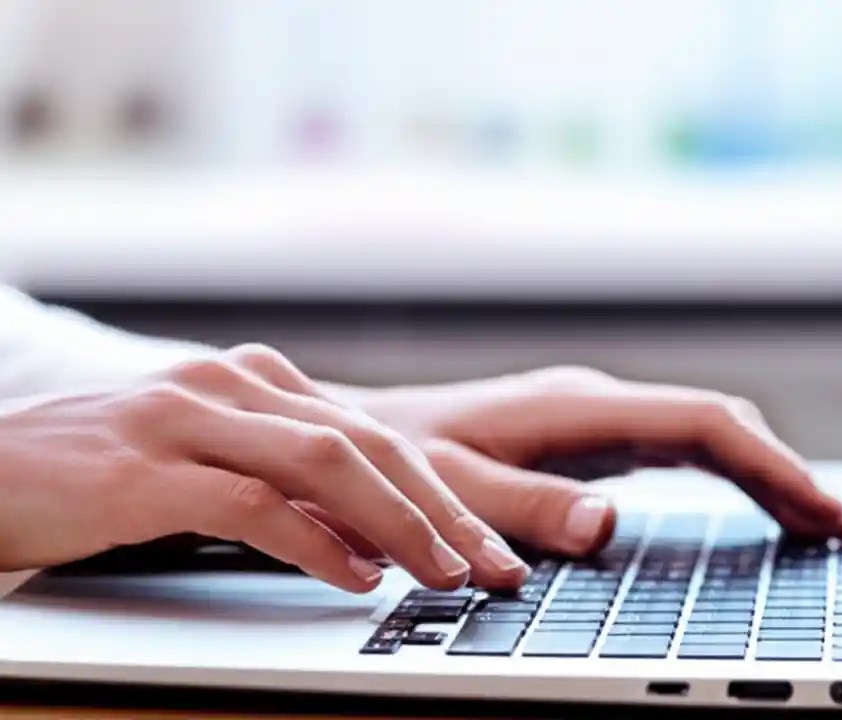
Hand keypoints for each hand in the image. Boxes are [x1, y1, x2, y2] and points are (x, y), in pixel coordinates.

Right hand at [0, 345, 530, 592]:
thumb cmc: (96, 474)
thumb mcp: (204, 466)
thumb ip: (283, 488)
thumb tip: (370, 542)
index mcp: (255, 379)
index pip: (374, 434)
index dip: (441, 492)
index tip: (489, 543)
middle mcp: (231, 383)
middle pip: (369, 443)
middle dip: (441, 509)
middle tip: (491, 565)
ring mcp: (187, 416)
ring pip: (327, 462)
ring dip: (398, 522)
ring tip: (442, 572)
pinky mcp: (144, 466)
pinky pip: (252, 503)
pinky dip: (315, 542)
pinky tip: (353, 577)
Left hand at [346, 366, 841, 556]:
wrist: (345, 435)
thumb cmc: (389, 466)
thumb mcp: (445, 489)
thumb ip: (520, 506)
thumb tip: (607, 523)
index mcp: (576, 408)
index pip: (705, 428)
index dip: (776, 469)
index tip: (831, 513)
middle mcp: (596, 403)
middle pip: (723, 426)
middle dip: (792, 474)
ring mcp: (594, 416)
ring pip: (709, 434)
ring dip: (769, 473)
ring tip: (825, 522)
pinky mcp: (587, 436)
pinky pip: (682, 449)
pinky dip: (732, 474)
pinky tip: (752, 504)